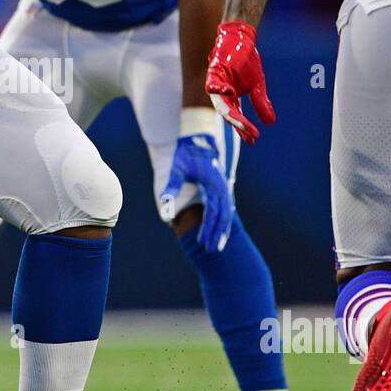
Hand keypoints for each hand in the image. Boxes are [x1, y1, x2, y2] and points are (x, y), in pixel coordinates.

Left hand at [160, 114, 233, 252]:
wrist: (198, 140)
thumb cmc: (186, 154)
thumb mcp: (177, 168)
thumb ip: (171, 185)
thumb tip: (164, 202)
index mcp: (213, 185)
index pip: (212, 212)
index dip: (208, 228)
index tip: (202, 242)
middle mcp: (222, 188)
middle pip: (223, 216)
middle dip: (217, 234)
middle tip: (211, 250)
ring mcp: (224, 188)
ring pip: (227, 214)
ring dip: (223, 230)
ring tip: (218, 246)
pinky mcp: (222, 188)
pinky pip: (226, 209)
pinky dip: (225, 221)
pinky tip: (222, 231)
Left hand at [206, 20, 274, 143]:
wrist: (241, 39)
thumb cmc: (246, 62)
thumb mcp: (257, 85)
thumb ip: (260, 103)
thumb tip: (270, 122)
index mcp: (230, 98)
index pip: (236, 117)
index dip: (244, 129)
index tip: (253, 140)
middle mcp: (221, 93)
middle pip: (227, 113)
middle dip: (239, 125)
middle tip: (250, 135)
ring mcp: (216, 82)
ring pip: (220, 102)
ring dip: (230, 113)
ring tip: (241, 123)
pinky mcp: (214, 70)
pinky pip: (213, 82)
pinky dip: (219, 88)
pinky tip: (228, 93)